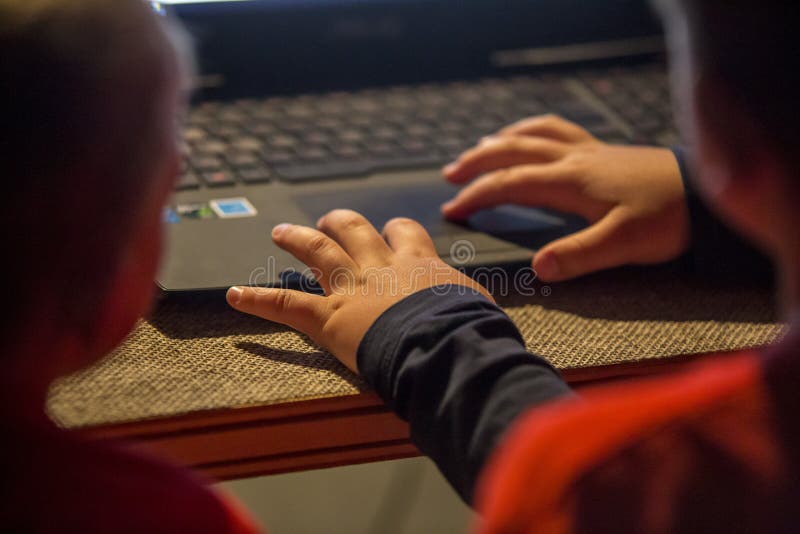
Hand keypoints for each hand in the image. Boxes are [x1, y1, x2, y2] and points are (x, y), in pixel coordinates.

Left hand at [227, 210, 491, 372]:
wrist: (445, 342)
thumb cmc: (469, 329)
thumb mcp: (477, 308)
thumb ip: (468, 304)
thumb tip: (480, 316)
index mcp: (419, 264)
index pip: (405, 234)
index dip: (396, 230)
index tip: (393, 230)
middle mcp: (380, 267)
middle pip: (355, 231)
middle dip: (339, 223)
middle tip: (329, 220)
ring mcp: (350, 289)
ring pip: (317, 252)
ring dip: (297, 240)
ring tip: (280, 232)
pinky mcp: (327, 318)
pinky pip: (285, 304)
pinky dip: (257, 299)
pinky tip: (234, 295)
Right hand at [441, 114, 688, 281]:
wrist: (708, 195)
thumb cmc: (668, 219)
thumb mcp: (624, 243)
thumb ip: (579, 255)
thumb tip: (538, 267)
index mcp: (571, 181)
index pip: (510, 183)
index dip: (476, 195)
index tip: (452, 211)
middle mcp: (575, 159)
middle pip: (513, 150)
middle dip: (477, 163)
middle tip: (451, 176)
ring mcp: (589, 151)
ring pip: (534, 134)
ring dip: (502, 140)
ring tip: (480, 149)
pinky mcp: (604, 152)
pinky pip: (559, 131)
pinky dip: (534, 130)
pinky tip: (533, 139)